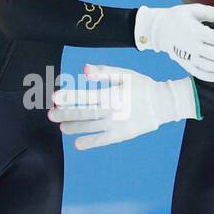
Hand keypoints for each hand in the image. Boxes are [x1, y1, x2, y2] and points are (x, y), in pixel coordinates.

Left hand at [49, 64, 196, 149]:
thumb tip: (84, 69)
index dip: (69, 97)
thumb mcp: (124, 74)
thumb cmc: (141, 86)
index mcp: (111, 94)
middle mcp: (111, 111)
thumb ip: (104, 72)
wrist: (163, 104)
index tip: (54, 98)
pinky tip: (78, 144)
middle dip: (65, 114)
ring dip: (74, 127)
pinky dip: (90, 142)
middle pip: (84, 114)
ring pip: (90, 127)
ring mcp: (116, 125)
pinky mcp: (121, 135)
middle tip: (50, 115)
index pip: (85, 96)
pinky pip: (102, 140)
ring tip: (61, 128)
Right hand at [134, 4, 213, 81]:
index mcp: (193, 31)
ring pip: (207, 66)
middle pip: (213, 55)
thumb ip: (208, 11)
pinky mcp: (185, 64)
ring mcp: (187, 56)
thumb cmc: (178, 18)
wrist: (159, 30)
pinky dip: (211, 77)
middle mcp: (190, 45)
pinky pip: (198, 73)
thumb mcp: (191, 9)